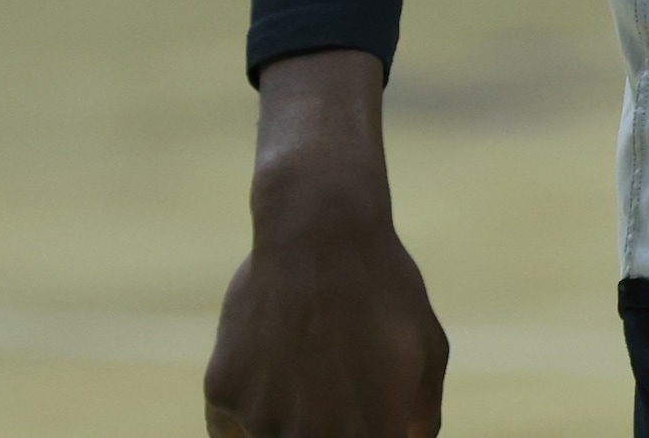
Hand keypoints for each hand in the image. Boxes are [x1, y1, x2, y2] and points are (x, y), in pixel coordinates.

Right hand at [206, 53, 446, 437]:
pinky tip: (272, 360)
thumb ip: (419, 419)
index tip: (359, 419)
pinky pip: (230, 426)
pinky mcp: (221, 392)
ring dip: (282, 422)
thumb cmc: (383, 293)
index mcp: (368, 435)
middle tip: (323, 392)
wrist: (320, 232)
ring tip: (304, 366)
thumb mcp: (426, 355)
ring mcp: (260, 418)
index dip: (364, 436)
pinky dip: (247, 407)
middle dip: (321, 428)